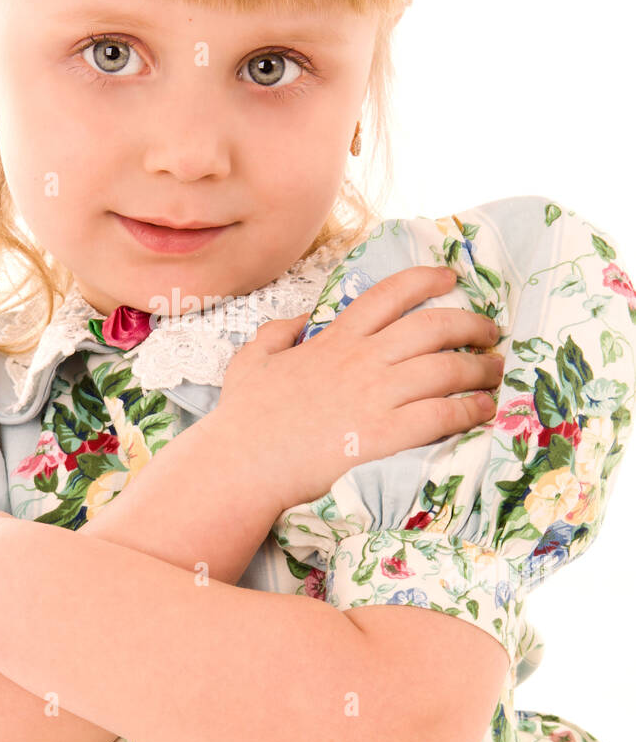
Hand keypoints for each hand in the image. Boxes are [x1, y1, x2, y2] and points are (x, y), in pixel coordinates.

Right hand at [217, 265, 501, 511]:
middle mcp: (362, 360)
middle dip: (470, 324)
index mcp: (335, 339)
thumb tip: (301, 320)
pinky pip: (442, 415)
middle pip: (433, 327)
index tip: (451, 277)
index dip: (426, 279)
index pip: (390, 293)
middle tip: (489, 332)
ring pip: (446, 369)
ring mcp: (375, 396)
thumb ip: (278, 332)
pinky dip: (470, 410)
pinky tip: (483, 410)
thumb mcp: (251, 359)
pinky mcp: (385, 435)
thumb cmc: (244, 417)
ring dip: (481, 369)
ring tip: (497, 372)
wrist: (243, 464)